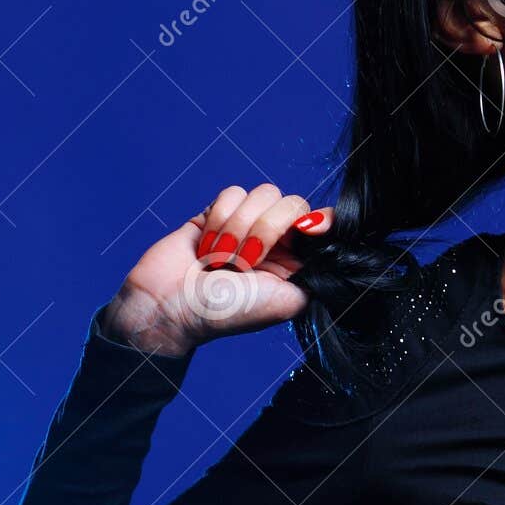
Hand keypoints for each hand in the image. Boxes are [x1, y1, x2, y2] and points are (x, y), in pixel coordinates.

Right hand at [100, 184, 332, 354]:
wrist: (170, 306)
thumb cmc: (227, 312)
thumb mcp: (286, 302)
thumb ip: (316, 272)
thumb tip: (334, 245)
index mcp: (299, 262)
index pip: (324, 224)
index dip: (320, 220)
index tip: (308, 229)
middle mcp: (278, 241)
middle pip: (293, 203)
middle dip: (266, 230)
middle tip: (245, 262)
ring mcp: (248, 223)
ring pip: (262, 194)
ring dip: (239, 228)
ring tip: (221, 259)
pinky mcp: (218, 211)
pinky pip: (233, 192)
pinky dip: (220, 219)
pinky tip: (206, 246)